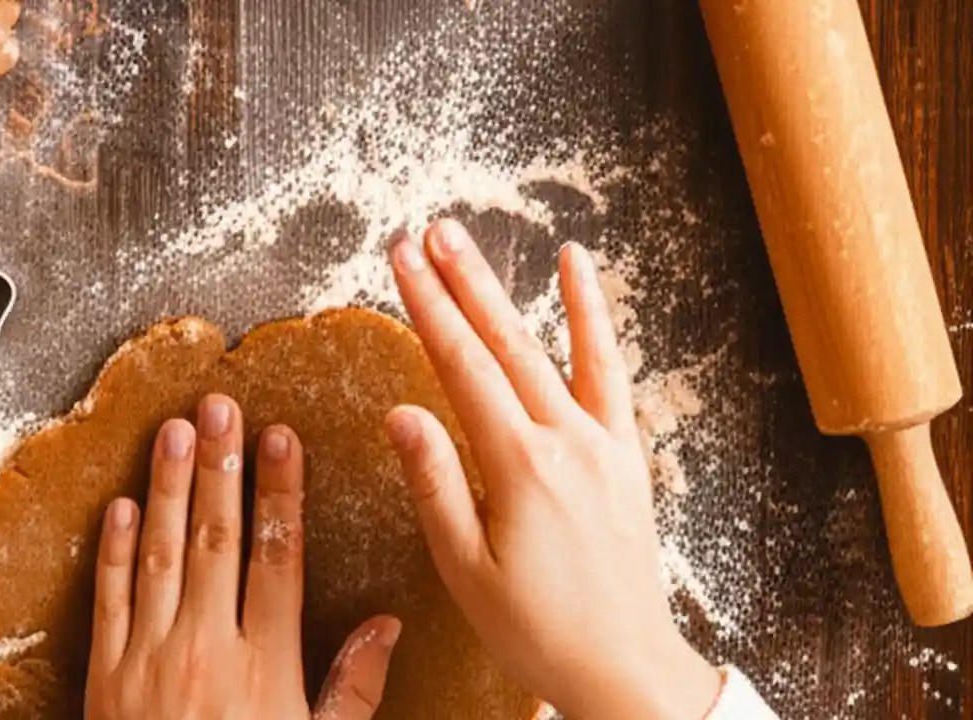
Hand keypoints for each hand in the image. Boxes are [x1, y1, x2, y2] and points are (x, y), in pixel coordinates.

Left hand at [85, 395, 400, 719]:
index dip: (279, 491)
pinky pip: (109, 601)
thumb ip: (353, 690)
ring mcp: (148, 660)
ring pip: (161, 556)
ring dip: (168, 488)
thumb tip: (388, 626)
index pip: (277, 557)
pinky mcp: (104, 678)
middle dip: (221, 467)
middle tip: (220, 407)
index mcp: (265, 665)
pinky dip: (114, 552)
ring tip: (174, 431)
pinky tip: (121, 506)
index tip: (280, 439)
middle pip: (217, 540)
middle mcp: (206, 650)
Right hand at [385, 220, 720, 718]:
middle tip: (427, 231)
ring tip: (473, 245)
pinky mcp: (625, 454)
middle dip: (460, 282)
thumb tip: (402, 414)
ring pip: (548, 348)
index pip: (461, 368)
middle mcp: (565, 441)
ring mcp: (602, 442)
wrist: (624, 667)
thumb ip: (436, 484)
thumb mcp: (466, 570)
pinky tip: (579, 273)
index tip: (399, 259)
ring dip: (507, 293)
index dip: (426, 308)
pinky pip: (610, 372)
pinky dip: (594, 319)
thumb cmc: (538, 630)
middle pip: (502, 344)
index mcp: (520, 467)